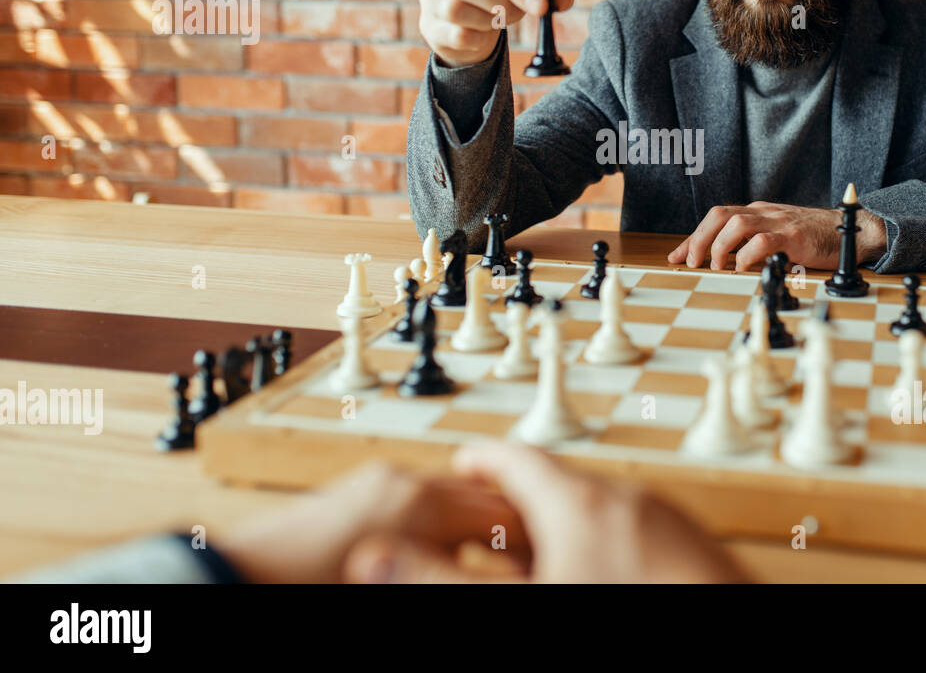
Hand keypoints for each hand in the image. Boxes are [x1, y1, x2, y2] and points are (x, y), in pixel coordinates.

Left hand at [213, 461, 525, 583]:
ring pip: (451, 496)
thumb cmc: (305, 589)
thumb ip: (454, 567)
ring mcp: (378, 483)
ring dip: (475, 528)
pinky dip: (440, 525)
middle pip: (483, 496)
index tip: (546, 561)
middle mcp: (402, 481)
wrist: (232, 579)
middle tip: (525, 565)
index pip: (506, 508)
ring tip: (484, 567)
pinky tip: (438, 558)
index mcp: (419, 502)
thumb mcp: (394, 581)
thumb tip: (495, 570)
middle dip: (510, 530)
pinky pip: (418, 501)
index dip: (535, 537)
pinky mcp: (356, 492)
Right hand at [345, 441, 747, 583]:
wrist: (730, 644)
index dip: (480, 462)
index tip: (460, 467)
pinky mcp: (696, 548)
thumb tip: (372, 555)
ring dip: (564, 528)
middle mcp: (626, 499)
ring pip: (601, 510)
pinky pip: (637, 533)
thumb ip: (442, 579)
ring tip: (541, 562)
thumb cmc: (626, 615)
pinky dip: (607, 546)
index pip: (514, 457)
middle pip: (558, 483)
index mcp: (577, 501)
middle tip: (488, 526)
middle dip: (519, 503)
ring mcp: (668, 521)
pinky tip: (602, 579)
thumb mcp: (520, 603)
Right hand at [418, 0, 573, 66]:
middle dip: (500, 3)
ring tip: (498, 21)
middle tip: (519, 15)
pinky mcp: (427, 24)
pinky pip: (456, 34)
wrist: (467, 23)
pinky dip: (479, 39)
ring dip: (488, 21)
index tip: (542, 7)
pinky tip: (483, 34)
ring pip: (456, 9)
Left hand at [666, 201, 886, 271]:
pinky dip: (747, 255)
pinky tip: (742, 269)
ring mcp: (778, 221)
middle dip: (699, 239)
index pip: (715, 218)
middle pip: (719, 215)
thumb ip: (751, 246)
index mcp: (756, 212)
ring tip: (716, 267)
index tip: (676, 257)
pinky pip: (763, 241)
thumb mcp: (775, 238)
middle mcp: (763, 212)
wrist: (848, 232)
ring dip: (719, 246)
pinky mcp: (794, 236)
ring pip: (736, 223)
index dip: (693, 238)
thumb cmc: (811, 239)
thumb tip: (722, 264)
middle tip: (690, 263)